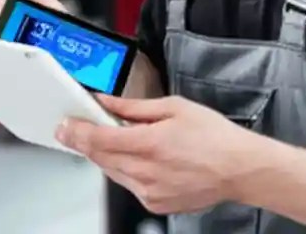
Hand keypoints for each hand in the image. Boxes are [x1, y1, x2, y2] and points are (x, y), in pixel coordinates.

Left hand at [57, 94, 261, 215]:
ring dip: (108, 156)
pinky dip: (127, 171)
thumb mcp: (174, 107)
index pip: (98, 140)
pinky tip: (140, 159)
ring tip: (120, 140)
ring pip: (113, 172)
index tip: (65, 125)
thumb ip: (133, 107)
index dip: (76, 132)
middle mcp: (146, 172)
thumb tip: (106, 102)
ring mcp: (150, 192)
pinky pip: (129, 185)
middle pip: (100, 157)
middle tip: (78, 128)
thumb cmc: (215, 137)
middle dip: (86, 142)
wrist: (241, 169)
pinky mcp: (155, 204)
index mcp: (149, 144)